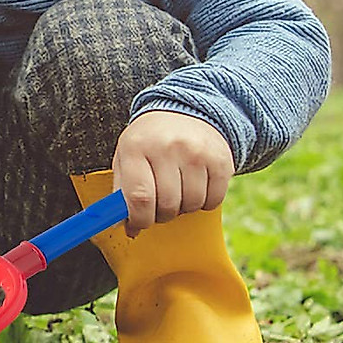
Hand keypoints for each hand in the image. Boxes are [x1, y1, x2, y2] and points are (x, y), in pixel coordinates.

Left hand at [112, 109, 234, 236]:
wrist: (184, 113)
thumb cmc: (148, 143)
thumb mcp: (126, 158)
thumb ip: (122, 193)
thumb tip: (129, 229)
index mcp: (136, 147)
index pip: (139, 196)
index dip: (139, 219)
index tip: (138, 224)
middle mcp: (167, 147)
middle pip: (167, 204)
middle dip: (160, 214)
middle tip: (158, 205)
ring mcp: (196, 152)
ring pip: (191, 204)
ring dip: (183, 208)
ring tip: (176, 191)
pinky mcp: (221, 160)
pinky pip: (214, 200)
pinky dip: (204, 202)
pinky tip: (195, 185)